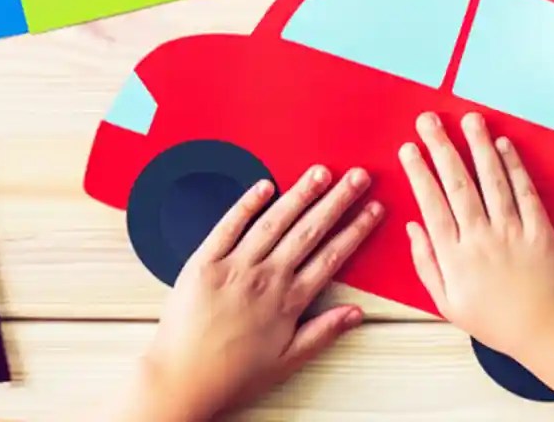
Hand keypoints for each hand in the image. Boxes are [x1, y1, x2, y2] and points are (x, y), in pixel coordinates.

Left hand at [130, 165, 382, 421]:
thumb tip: (356, 313)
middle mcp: (266, 278)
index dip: (356, 230)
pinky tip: (266, 185)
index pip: (331, 256)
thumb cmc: (232, 375)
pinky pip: (228, 226)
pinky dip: (247, 204)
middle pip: (309, 231)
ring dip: (300, 194)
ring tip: (321, 173)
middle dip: (338, 200)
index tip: (373, 210)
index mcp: (288, 301)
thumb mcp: (287, 361)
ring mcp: (235, 267)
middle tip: (358, 177)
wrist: (181, 380)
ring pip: (274, 222)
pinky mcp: (204, 262)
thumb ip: (323, 332)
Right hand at [399, 111, 553, 360]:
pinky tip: (503, 144)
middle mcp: (481, 239)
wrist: (548, 332)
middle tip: (429, 120)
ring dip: (479, 146)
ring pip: (492, 180)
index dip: (419, 172)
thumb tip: (413, 228)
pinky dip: (514, 166)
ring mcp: (512, 232)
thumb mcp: (448, 304)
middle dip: (441, 147)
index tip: (409, 148)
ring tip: (469, 119)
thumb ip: (427, 264)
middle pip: (457, 184)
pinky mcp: (539, 229)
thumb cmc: (495, 321)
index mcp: (455, 257)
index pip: (431, 204)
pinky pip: (525, 191)